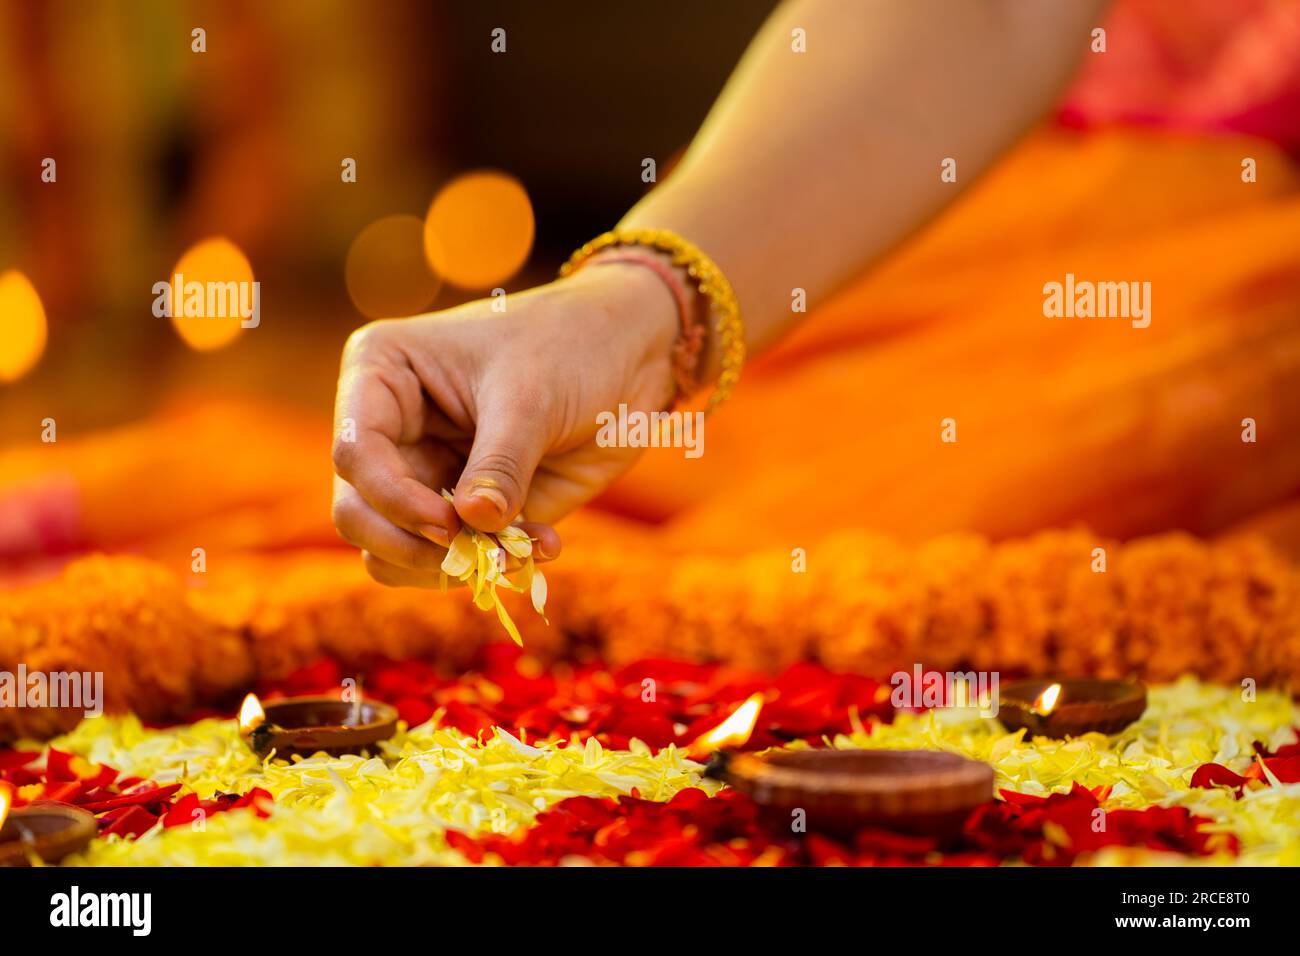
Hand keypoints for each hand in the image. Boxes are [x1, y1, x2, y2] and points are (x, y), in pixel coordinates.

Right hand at [331, 262, 679, 585]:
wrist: (633, 355)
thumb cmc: (571, 345)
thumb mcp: (532, 397)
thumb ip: (500, 464)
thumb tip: (472, 524)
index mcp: (381, 375)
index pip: (353, 453)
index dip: (392, 499)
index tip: (448, 523)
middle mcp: (391, 432)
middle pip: (359, 513)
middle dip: (412, 546)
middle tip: (476, 553)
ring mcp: (427, 475)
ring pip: (395, 551)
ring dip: (453, 566)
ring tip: (519, 550)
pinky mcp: (469, 510)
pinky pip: (456, 560)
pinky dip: (493, 566)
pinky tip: (546, 544)